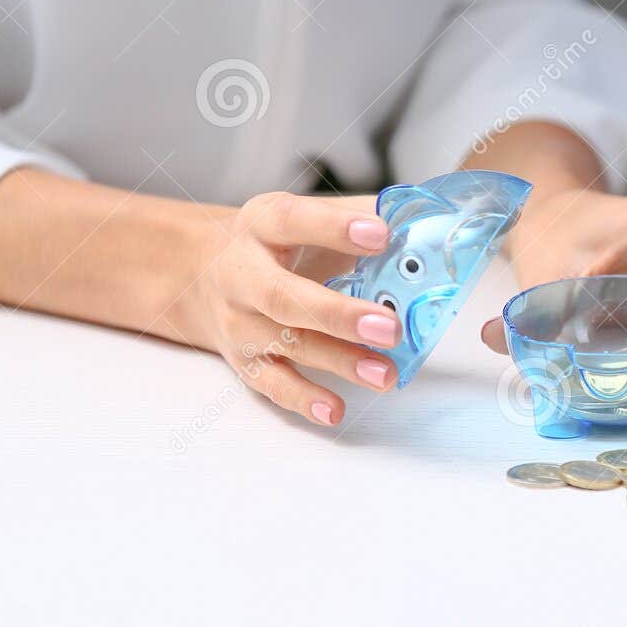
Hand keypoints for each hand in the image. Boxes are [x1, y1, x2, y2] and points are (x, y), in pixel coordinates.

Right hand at [180, 192, 405, 426]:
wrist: (204, 276)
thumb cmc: (278, 245)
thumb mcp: (306, 217)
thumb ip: (359, 216)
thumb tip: (422, 223)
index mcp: (262, 224)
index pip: (293, 221)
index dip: (335, 228)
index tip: (382, 235)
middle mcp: (242, 273)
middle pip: (284, 296)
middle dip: (339, 315)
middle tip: (390, 328)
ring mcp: (239, 321)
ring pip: (286, 344)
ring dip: (338, 362)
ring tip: (385, 373)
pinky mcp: (243, 360)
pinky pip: (272, 384)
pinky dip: (303, 399)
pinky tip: (335, 410)